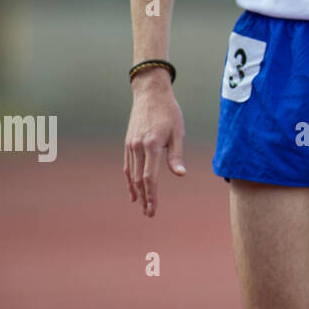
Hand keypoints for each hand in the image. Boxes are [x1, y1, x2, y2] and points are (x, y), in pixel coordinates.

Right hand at [124, 71, 186, 216]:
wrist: (150, 94)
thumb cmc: (169, 112)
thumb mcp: (178, 132)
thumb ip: (177, 155)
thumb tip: (180, 175)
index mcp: (152, 145)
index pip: (151, 177)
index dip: (152, 196)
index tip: (153, 210)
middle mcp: (138, 147)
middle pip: (140, 180)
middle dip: (145, 198)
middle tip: (150, 214)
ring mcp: (130, 145)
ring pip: (132, 174)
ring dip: (137, 192)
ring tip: (142, 206)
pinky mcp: (128, 143)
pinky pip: (127, 166)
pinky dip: (130, 180)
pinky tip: (133, 190)